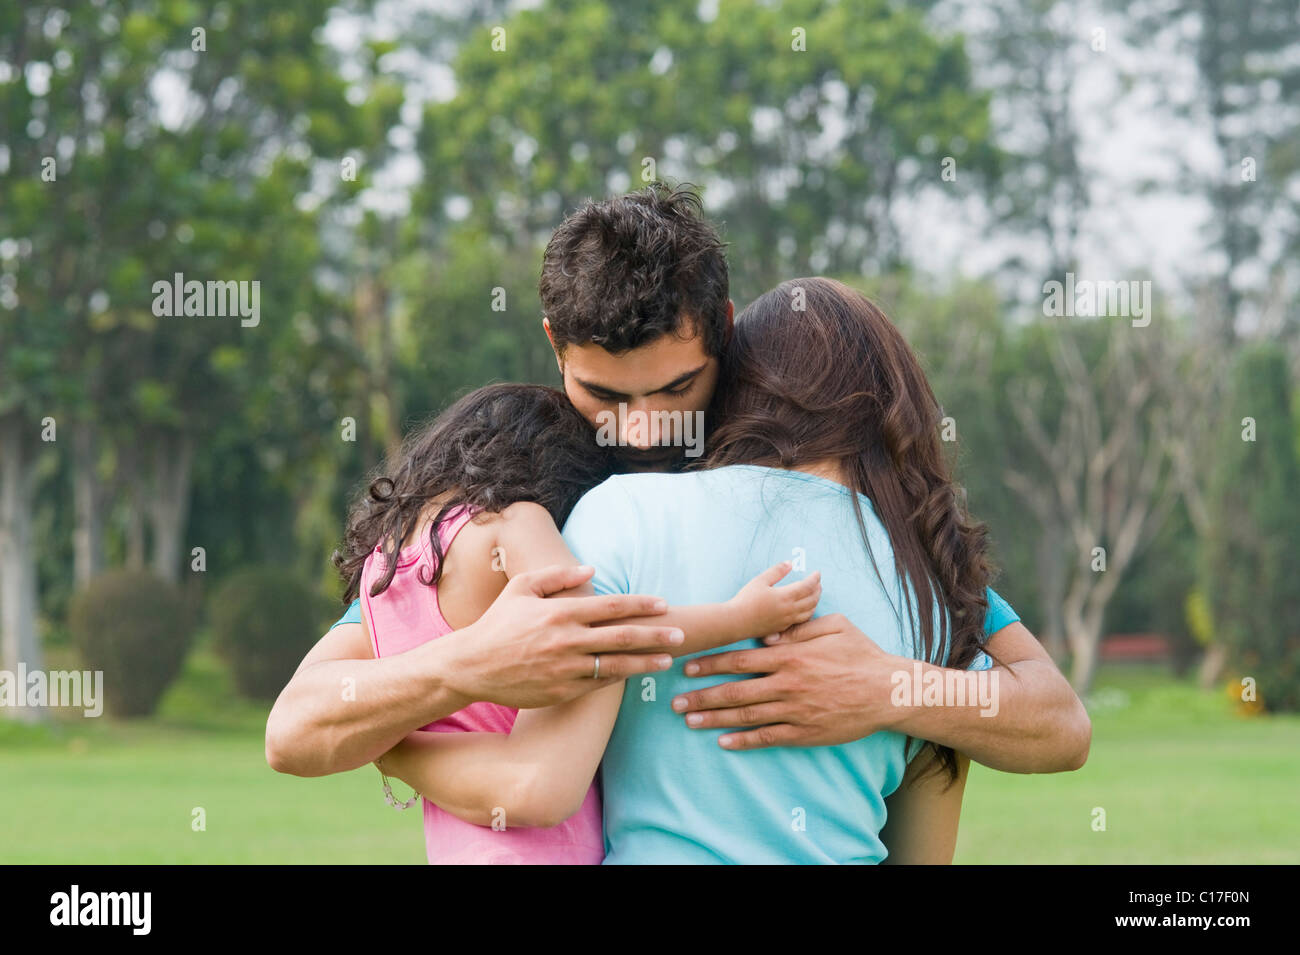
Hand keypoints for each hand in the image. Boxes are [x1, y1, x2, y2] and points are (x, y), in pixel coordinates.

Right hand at [440, 564, 682, 708]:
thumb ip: (558, 577)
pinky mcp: (561, 692)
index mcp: (560, 612)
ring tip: (669, 661)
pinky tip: (634, 673)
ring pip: (617, 665)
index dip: (641, 605)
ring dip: (646, 663)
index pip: (612, 606)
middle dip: (656, 635)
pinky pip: (598, 684)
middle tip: (681, 635)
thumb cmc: (498, 623)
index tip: (663, 605)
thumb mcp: (522, 588)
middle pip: (623, 636)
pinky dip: (619, 677)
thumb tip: (592, 571)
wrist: (471, 666)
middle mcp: (567, 640)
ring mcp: (566, 669)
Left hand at [669, 613, 906, 748]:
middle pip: (735, 690)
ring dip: (714, 718)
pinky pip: (768, 737)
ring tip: (689, 721)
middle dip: (701, 695)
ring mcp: (794, 710)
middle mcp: (786, 683)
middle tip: (675, 701)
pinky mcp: (804, 732)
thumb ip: (797, 628)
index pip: (740, 658)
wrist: (888, 691)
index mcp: (789, 655)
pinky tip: (723, 742)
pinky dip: (744, 740)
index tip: (687, 666)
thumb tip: (766, 633)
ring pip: (746, 716)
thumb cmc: (861, 653)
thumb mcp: (833, 625)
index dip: (711, 663)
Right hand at [727, 562, 820, 636]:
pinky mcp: (782, 627)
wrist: (736, 622)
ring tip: (815, 595)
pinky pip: (801, 620)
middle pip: (812, 599)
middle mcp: (789, 610)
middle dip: (818, 590)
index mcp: (785, 596)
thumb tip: (790, 563)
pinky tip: (805, 609)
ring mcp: (787, 620)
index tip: (817, 573)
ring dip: (815, 602)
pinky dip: (808, 612)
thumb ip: (777, 571)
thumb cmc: (746, 600)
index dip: (815, 579)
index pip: (807, 586)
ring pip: (809, 612)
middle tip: (818, 582)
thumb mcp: (760, 580)